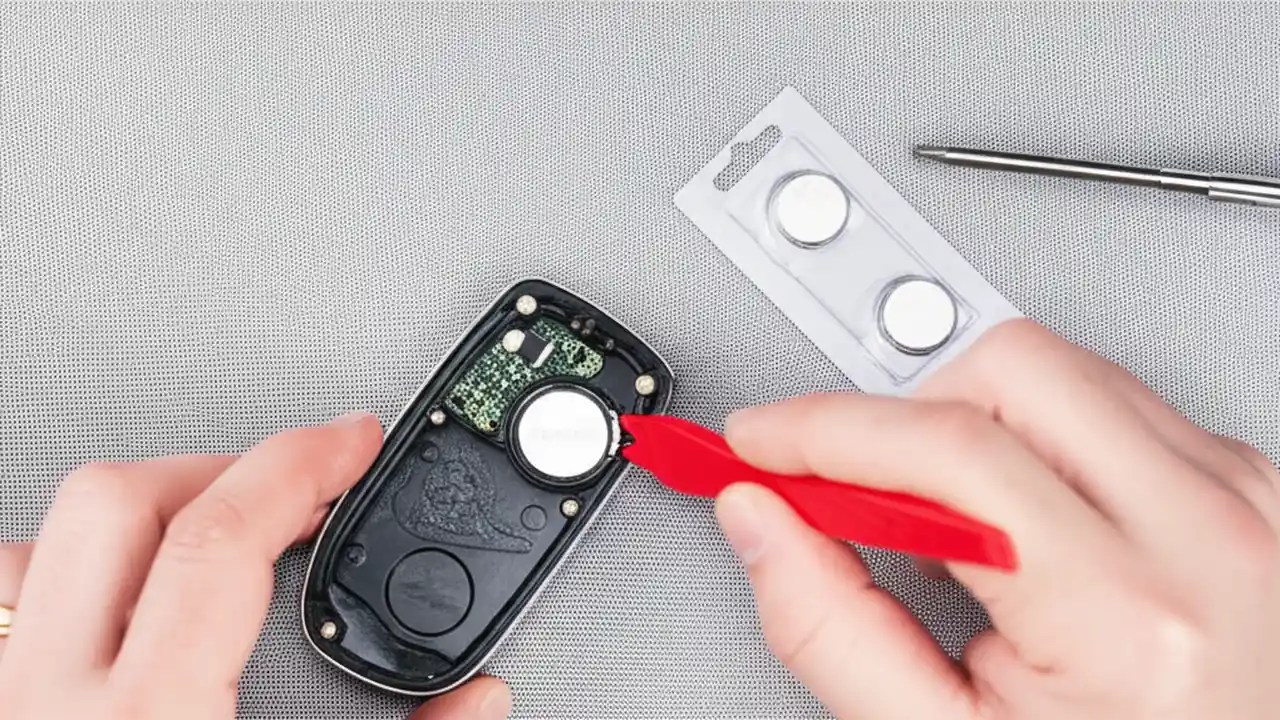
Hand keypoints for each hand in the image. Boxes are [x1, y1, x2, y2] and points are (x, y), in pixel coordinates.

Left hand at [0, 413, 510, 719]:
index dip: (299, 464)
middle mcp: (53, 699)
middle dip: (222, 467)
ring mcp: (8, 701)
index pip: (221, 537)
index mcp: (153, 718)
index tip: (348, 441)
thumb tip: (477, 703)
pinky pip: (2, 600)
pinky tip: (117, 595)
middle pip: (117, 502)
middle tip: (293, 485)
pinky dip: (62, 574)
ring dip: (131, 514)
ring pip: (37, 542)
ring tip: (208, 528)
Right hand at [717, 319, 1279, 719]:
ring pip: (1065, 370)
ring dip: (973, 421)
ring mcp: (1242, 501)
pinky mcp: (1250, 488)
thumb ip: (833, 633)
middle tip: (852, 478)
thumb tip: (765, 524)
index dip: (823, 430)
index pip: (948, 449)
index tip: (762, 441)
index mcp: (1132, 617)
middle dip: (904, 410)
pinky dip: (1040, 439)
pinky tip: (1018, 514)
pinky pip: (1119, 404)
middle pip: (1012, 369)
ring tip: (946, 518)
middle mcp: (1207, 535)